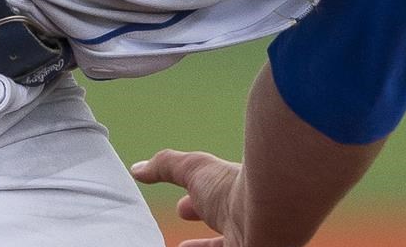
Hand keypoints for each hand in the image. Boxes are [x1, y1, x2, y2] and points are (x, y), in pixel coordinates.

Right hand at [131, 148, 248, 246]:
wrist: (268, 213)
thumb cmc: (231, 187)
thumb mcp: (193, 169)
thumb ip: (165, 166)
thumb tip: (137, 168)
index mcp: (234, 199)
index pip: (214, 205)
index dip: (195, 207)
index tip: (182, 209)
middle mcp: (246, 222)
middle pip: (223, 236)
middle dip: (203, 241)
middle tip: (183, 245)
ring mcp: (249, 243)